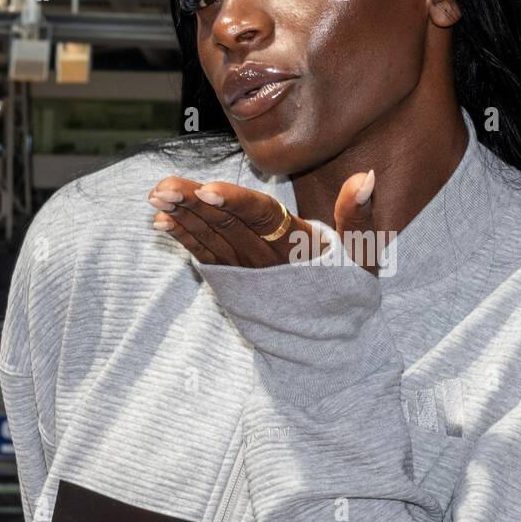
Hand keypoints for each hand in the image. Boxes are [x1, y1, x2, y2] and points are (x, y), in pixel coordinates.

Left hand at [147, 167, 377, 272]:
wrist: (333, 345)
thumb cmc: (350, 290)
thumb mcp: (363, 255)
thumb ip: (358, 216)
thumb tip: (365, 177)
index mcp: (297, 248)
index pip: (262, 218)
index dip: (234, 203)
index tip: (207, 189)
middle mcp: (267, 262)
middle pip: (227, 226)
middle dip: (194, 205)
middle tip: (165, 187)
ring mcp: (246, 276)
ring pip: (211, 241)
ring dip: (181, 218)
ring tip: (156, 198)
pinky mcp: (233, 284)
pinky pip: (205, 257)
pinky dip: (183, 239)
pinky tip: (161, 222)